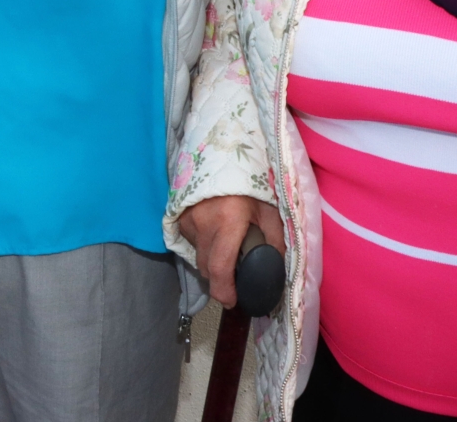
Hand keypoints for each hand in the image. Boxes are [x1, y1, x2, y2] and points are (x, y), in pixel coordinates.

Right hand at [177, 194, 286, 308]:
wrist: (224, 154)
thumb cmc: (251, 184)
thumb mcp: (270, 210)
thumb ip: (275, 240)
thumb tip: (277, 269)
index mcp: (228, 221)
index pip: (220, 268)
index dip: (225, 291)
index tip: (233, 301)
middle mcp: (203, 223)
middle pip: (207, 269)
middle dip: (221, 279)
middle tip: (236, 278)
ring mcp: (188, 220)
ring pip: (198, 257)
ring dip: (212, 262)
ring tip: (228, 250)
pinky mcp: (179, 217)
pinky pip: (191, 243)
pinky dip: (203, 246)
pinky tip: (216, 234)